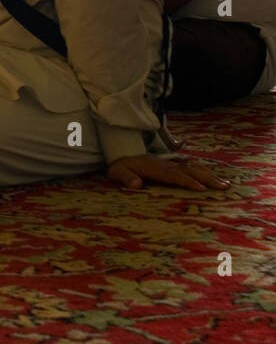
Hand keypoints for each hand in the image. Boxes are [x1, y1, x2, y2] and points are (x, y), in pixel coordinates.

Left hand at [106, 154, 229, 190]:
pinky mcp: (173, 165)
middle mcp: (167, 165)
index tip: (201, 188)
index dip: (188, 181)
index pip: (175, 175)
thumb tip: (136, 184)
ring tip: (226, 184)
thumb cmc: (120, 167)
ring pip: (194, 168)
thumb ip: (126, 178)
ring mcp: (171, 164)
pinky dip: (204, 171)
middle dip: (208, 179)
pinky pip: (192, 167)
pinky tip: (215, 177)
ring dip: (210, 175)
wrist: (122, 154)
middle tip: (224, 187)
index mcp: (156, 169)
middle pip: (190, 171)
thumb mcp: (117, 172)